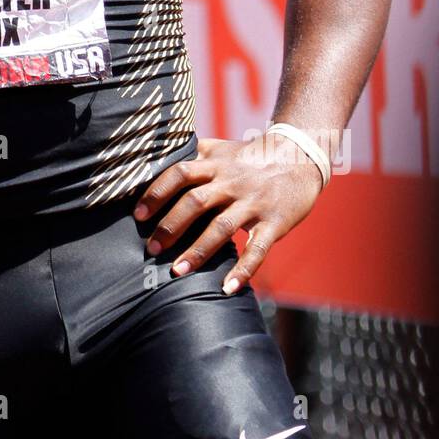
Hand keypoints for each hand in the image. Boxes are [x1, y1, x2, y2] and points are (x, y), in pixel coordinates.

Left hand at [133, 134, 323, 294]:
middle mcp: (231, 182)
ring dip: (198, 251)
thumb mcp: (220, 149)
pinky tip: (228, 288)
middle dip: (170, 226)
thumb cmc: (250, 157)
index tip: (138, 214)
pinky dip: (243, 270)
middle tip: (151, 248)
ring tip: (177, 272)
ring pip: (222, 227)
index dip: (157, 192)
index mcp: (215, 164)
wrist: (300, 157)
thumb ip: (190, 154)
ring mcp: (254, 202)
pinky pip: (258, 249)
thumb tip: (151, 160)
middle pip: (195, 202)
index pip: (179, 174)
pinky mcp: (275, 222)